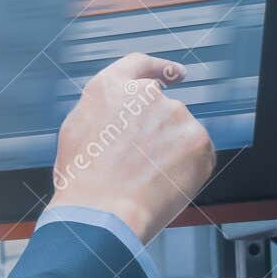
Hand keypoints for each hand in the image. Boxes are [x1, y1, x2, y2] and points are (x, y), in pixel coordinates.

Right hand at [48, 53, 216, 243]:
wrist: (101, 212)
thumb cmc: (82, 182)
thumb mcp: (77, 133)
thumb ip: (104, 113)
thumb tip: (120, 118)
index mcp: (111, 88)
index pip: (140, 65)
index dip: (160, 69)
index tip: (177, 74)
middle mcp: (146, 94)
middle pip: (163, 108)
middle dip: (160, 133)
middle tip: (147, 164)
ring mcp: (175, 114)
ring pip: (181, 134)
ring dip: (172, 153)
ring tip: (147, 182)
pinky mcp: (198, 139)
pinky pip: (199, 155)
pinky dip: (189, 171)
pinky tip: (166, 187)